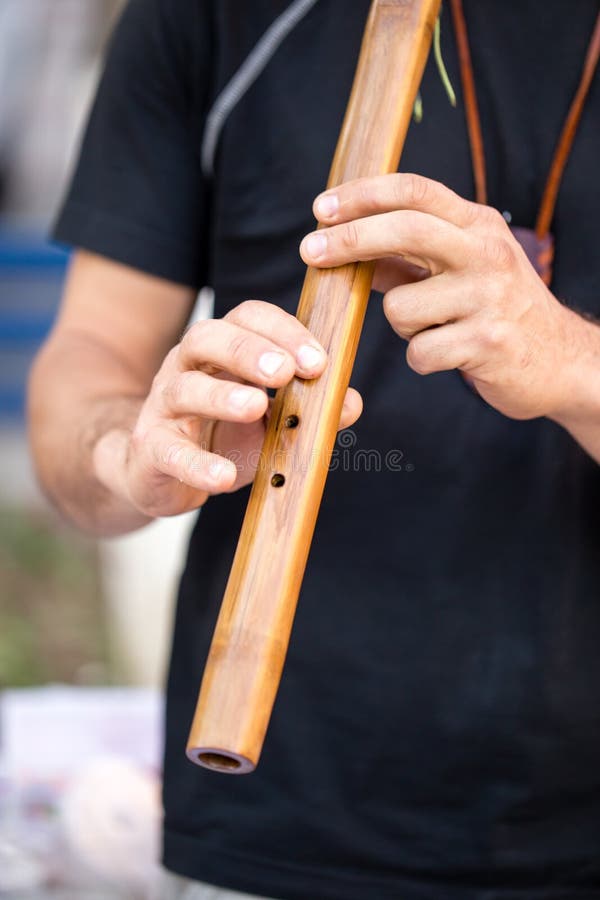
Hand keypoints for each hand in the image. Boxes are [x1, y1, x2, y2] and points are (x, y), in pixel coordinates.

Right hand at [94, 300, 361, 516]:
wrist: (159, 471)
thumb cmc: (222, 435)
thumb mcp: (271, 422)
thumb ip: (311, 411)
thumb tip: (351, 402)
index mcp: (222, 349)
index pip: (248, 318)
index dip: (282, 332)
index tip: (318, 360)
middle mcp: (187, 366)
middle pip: (208, 338)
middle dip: (248, 351)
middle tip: (284, 371)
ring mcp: (164, 405)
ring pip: (184, 388)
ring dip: (222, 395)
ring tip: (255, 407)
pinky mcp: (150, 448)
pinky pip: (169, 451)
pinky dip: (196, 464)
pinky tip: (223, 476)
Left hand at [300, 172, 590, 421]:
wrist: (560, 360)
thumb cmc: (497, 310)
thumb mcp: (461, 269)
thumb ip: (408, 257)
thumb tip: (345, 247)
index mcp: (478, 225)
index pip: (415, 191)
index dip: (363, 195)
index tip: (320, 209)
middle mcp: (487, 253)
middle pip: (407, 228)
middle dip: (350, 239)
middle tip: (309, 252)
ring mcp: (491, 297)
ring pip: (401, 308)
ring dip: (403, 326)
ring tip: (435, 330)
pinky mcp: (489, 343)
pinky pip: (419, 352)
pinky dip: (422, 359)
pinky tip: (450, 356)